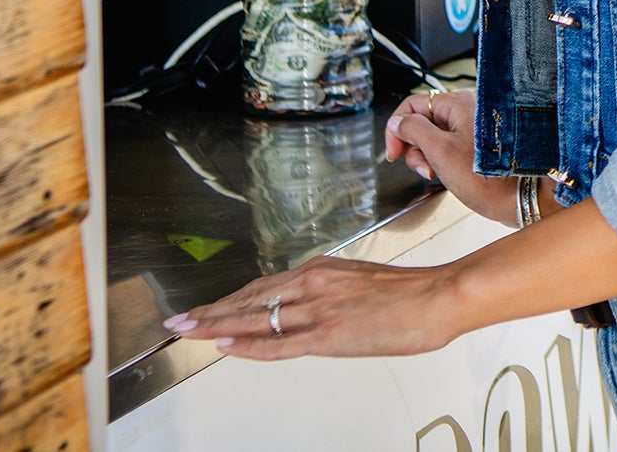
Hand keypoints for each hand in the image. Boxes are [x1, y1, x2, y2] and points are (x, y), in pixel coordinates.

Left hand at [163, 254, 459, 359]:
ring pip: (255, 318)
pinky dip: (248, 345)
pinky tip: (227, 347)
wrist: (436, 297)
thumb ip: (332, 292)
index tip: (206, 307)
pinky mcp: (327, 334)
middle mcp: (314, 282)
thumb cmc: (409, 293)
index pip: (264, 285)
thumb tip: (313, 308)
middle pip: (250, 298)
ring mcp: (319, 308)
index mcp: (324, 268)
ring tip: (188, 332)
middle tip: (180, 320)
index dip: (231, 299)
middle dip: (211, 310)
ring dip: (217, 325)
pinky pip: (277, 343)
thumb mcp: (362, 282)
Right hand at [384, 88, 521, 226]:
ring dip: (429, 158)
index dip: (397, 129)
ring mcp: (473, 127)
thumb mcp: (440, 152)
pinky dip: (443, 162)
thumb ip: (414, 131)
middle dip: (416, 148)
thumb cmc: (488, 179)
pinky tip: (449, 175)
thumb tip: (397, 122)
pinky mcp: (477, 145)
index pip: (413, 105)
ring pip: (434, 137)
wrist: (521, 197)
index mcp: (458, 103)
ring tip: (439, 174)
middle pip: (422, 122)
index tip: (393, 153)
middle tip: (425, 168)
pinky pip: (449, 147)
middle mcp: (467, 110)